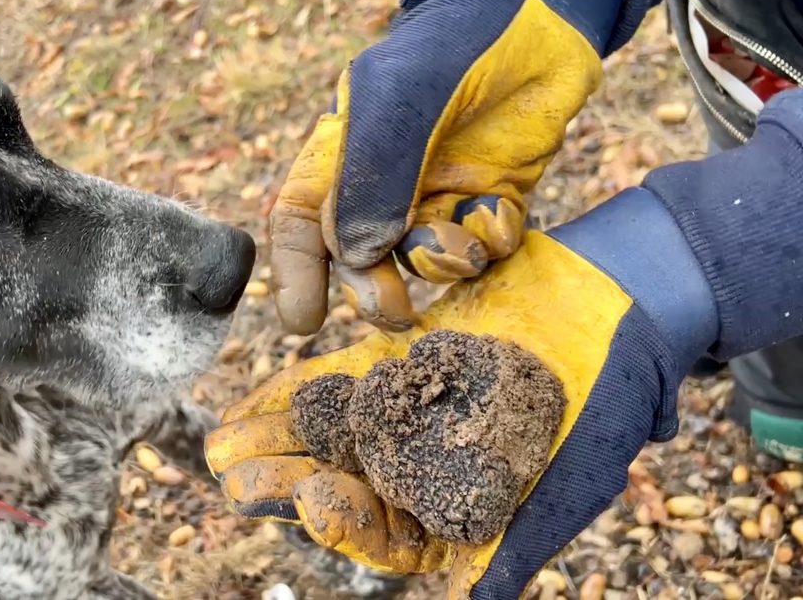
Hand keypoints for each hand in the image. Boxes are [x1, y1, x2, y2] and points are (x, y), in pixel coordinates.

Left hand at [210, 187, 718, 597]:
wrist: (622, 306)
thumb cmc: (610, 402)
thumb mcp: (570, 478)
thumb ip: (513, 542)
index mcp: (464, 512)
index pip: (393, 538)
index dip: (351, 527)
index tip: (316, 503)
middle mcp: (425, 471)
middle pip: (345, 487)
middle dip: (288, 485)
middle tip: (235, 479)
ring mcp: (405, 416)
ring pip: (328, 438)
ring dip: (276, 442)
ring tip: (226, 444)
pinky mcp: (394, 363)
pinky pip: (334, 382)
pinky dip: (295, 390)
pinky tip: (256, 396)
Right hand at [271, 0, 624, 333]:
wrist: (544, 18)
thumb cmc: (456, 43)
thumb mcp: (403, 96)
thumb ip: (375, 174)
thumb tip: (354, 255)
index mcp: (343, 155)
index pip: (302, 223)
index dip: (295, 274)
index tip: (302, 321)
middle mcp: (386, 183)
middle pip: (361, 258)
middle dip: (372, 290)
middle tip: (392, 311)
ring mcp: (439, 195)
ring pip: (426, 260)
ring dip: (442, 264)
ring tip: (462, 241)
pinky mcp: (492, 200)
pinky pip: (483, 248)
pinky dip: (491, 243)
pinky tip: (500, 213)